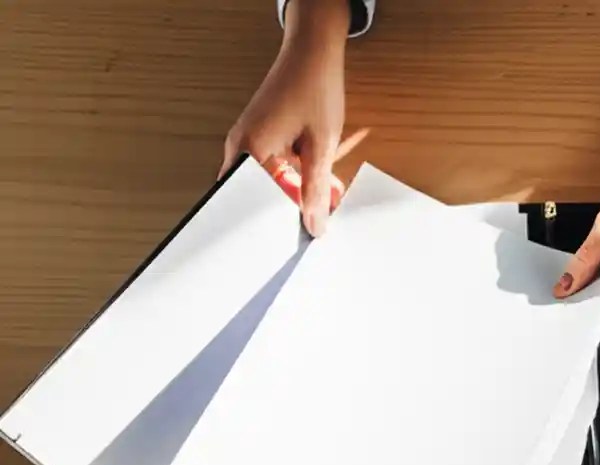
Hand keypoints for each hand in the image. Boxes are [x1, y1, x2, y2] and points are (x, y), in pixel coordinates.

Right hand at [220, 0, 349, 235]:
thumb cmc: (314, 89)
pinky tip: (319, 171)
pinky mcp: (257, 137)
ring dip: (297, 189)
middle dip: (289, 208)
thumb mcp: (323, 146)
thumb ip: (317, 189)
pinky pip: (273, 167)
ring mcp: (245, 142)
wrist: (312, 52)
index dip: (278, 225)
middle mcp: (239, 148)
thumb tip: (314, 224)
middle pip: (258, 198)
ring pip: (269, 183)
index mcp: (249, 153)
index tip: (299, 239)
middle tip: (313, 222)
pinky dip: (296, 173)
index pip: (255, 207)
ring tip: (322, 192)